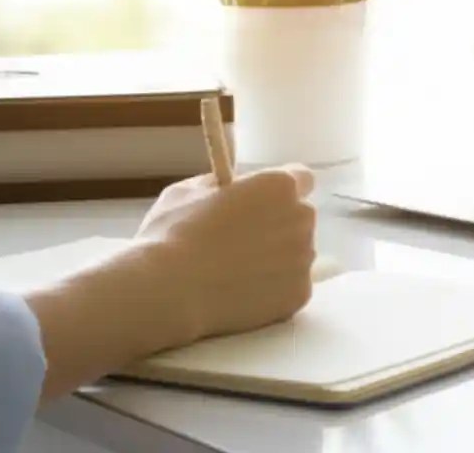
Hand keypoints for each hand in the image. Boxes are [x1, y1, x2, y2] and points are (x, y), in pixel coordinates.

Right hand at [136, 165, 317, 343]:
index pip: (301, 179)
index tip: (263, 202)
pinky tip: (242, 293)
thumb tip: (230, 189)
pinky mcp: (300, 294)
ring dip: (278, 258)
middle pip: (299, 217)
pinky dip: (274, 290)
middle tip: (243, 242)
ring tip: (237, 272)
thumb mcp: (189, 191)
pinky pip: (291, 286)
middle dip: (279, 225)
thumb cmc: (174, 234)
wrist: (169, 290)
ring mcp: (303, 259)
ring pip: (297, 254)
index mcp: (279, 185)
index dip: (280, 192)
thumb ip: (220, 185)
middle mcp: (301, 218)